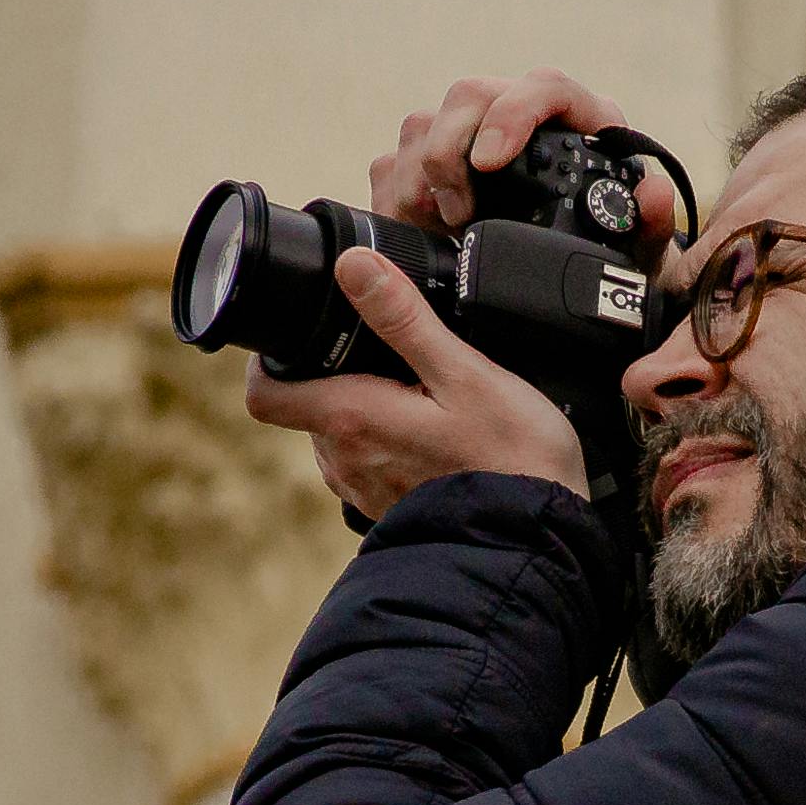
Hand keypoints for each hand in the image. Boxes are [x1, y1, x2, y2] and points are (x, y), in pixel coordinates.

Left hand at [246, 249, 589, 518]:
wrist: (539, 539)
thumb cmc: (512, 459)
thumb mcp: (465, 372)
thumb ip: (404, 317)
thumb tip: (354, 265)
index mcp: (350, 419)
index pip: (266, 393)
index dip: (268, 361)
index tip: (296, 335)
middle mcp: (344, 461)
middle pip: (309, 406)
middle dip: (338, 377)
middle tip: (394, 358)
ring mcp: (364, 491)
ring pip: (339, 437)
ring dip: (366, 412)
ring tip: (424, 399)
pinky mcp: (388, 511)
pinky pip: (368, 466)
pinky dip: (388, 444)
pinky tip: (435, 438)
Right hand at [370, 66, 684, 267]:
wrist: (573, 283)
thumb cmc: (611, 260)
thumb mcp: (637, 257)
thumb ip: (651, 229)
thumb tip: (656, 194)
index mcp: (579, 122)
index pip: (546, 87)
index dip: (513, 113)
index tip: (489, 161)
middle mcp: (521, 115)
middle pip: (470, 95)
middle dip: (451, 152)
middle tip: (458, 213)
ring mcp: (470, 135)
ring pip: (423, 125)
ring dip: (422, 180)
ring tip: (441, 229)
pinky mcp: (431, 163)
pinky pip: (394, 162)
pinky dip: (397, 198)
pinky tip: (417, 231)